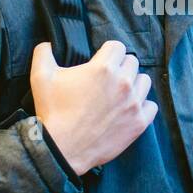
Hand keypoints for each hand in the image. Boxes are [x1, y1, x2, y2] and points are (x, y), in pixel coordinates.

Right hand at [31, 40, 157, 175]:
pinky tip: (128, 110)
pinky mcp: (139, 123)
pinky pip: (151, 106)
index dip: (108, 52)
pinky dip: (142, 106)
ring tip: (119, 93)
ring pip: (144, 82)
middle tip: (108, 80)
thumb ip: (43, 53)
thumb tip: (46, 43)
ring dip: (134, 84)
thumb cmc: (52, 111)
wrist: (62, 148)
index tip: (101, 62)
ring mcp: (134, 103)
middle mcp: (123, 82)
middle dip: (120, 67)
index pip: (118, 47)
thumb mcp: (41, 76)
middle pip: (132, 62)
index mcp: (104, 68)